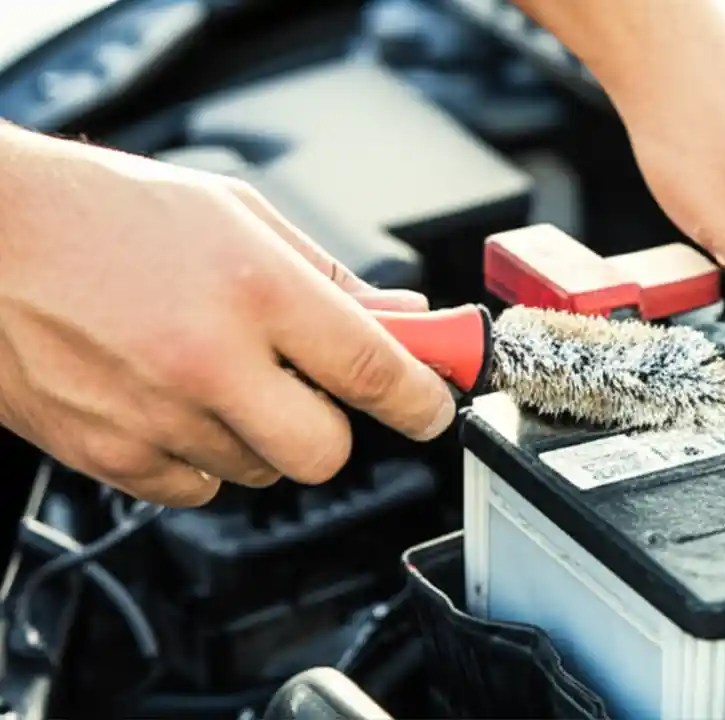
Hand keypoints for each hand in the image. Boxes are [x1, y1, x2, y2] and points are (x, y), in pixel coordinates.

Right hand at [0, 125, 453, 506]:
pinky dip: (201, 456)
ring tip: (215, 372)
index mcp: (254, 289)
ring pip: (259, 472)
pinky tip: (173, 400)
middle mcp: (208, 360)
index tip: (434, 405)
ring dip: (260, 435)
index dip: (422, 398)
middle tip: (313, 391)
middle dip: (334, 429)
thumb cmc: (100, 212)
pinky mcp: (108, 455)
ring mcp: (155, 416)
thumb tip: (400, 317)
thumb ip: (327, 276)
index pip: (373, 371)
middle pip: (324, 453)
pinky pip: (195, 488)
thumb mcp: (235, 213)